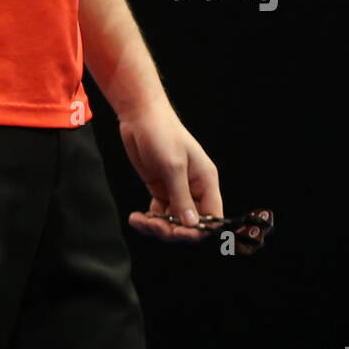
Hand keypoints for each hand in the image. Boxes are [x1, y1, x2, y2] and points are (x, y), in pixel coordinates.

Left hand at [119, 101, 222, 244]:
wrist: (139, 116)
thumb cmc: (162, 133)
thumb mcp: (172, 165)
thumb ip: (182, 196)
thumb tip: (192, 225)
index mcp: (206, 181)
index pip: (212, 217)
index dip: (198, 230)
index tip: (178, 232)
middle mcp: (194, 188)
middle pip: (191, 223)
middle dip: (173, 230)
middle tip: (154, 225)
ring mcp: (176, 189)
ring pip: (173, 221)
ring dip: (157, 227)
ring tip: (140, 221)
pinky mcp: (160, 188)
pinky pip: (159, 213)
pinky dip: (149, 220)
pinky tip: (136, 218)